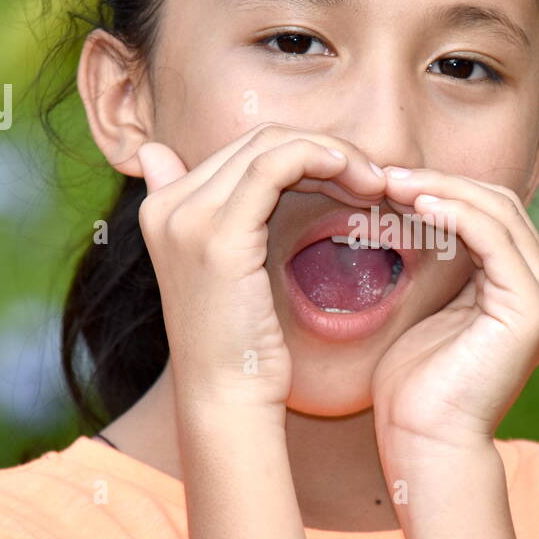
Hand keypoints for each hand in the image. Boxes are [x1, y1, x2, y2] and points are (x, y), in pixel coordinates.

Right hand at [136, 123, 384, 418]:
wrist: (228, 398)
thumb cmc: (242, 344)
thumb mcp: (227, 269)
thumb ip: (216, 213)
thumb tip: (164, 156)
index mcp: (164, 208)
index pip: (244, 150)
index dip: (305, 153)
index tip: (353, 180)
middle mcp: (167, 205)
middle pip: (259, 139)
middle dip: (325, 150)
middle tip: (373, 179)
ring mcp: (188, 217)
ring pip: (271, 144)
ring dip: (334, 154)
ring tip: (375, 183)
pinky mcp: (219, 234)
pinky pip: (277, 164)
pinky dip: (323, 159)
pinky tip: (358, 180)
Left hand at [371, 168, 538, 463]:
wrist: (424, 445)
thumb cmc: (416, 390)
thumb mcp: (433, 310)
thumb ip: (447, 265)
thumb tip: (427, 206)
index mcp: (532, 296)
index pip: (497, 219)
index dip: (447, 190)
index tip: (391, 180)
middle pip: (503, 208)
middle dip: (443, 183)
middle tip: (388, 173)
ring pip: (500, 214)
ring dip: (442, 190)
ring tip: (393, 183)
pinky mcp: (533, 309)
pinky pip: (493, 238)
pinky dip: (453, 211)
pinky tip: (415, 202)